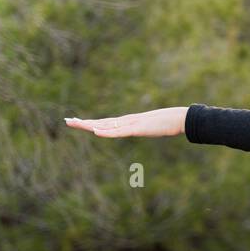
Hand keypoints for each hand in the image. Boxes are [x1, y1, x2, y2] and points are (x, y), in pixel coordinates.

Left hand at [65, 107, 187, 137]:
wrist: (181, 118)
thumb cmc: (170, 122)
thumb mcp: (154, 127)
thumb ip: (146, 128)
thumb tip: (145, 129)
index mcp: (129, 122)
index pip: (106, 123)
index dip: (92, 123)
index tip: (79, 122)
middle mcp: (127, 121)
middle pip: (102, 122)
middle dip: (84, 122)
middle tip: (68, 121)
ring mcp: (132, 124)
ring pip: (106, 125)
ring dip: (90, 125)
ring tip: (75, 123)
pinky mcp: (138, 128)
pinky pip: (119, 131)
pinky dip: (106, 132)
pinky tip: (96, 132)